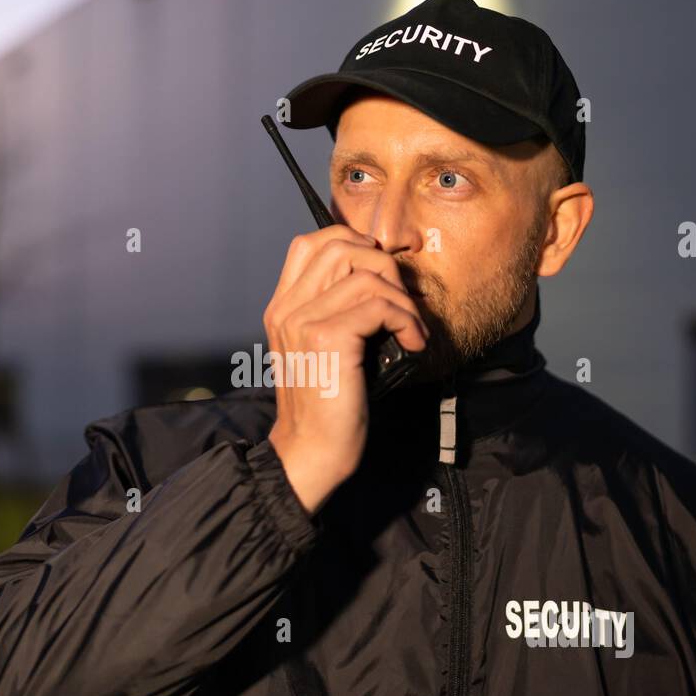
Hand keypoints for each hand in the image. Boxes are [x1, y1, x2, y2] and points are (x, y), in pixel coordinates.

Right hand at [263, 225, 428, 514]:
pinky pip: (380, 305)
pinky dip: (407, 321)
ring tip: (411, 330)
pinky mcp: (326, 338)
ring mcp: (302, 320)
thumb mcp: (323, 350)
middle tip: (402, 303)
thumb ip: (335, 311)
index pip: (309, 242)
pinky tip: (413, 345)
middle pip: (340, 245)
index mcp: (282, 307)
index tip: (381, 276)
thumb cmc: (327, 407)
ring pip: (366, 273)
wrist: (312, 452)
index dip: (352, 243)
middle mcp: (286, 307)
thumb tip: (381, 278)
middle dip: (384, 266)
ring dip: (403, 299)